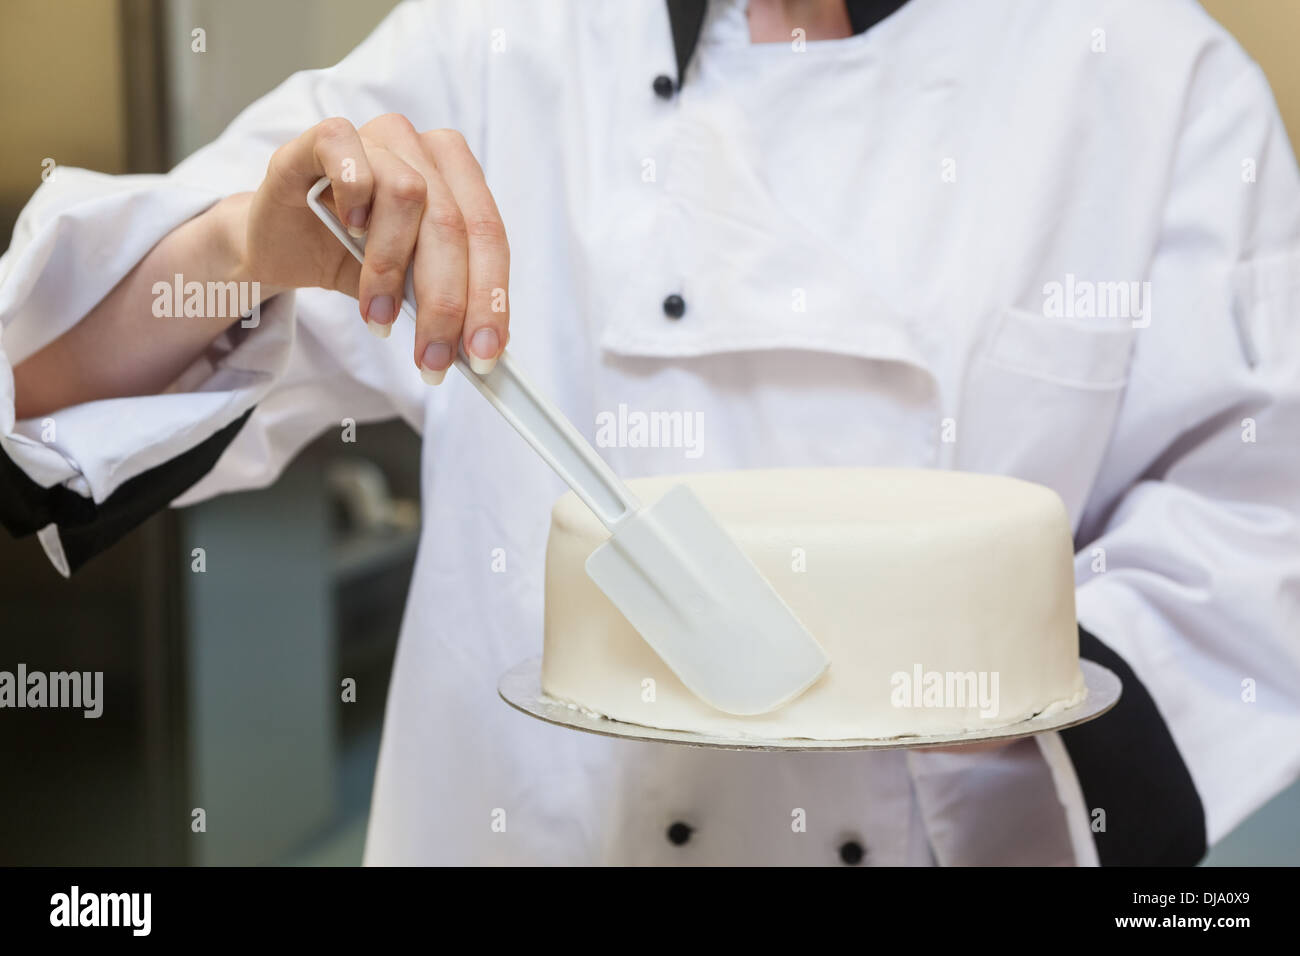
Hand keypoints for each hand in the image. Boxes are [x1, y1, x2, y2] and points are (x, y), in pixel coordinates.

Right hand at [243, 114, 509, 382]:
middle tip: (432, 358)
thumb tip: (484, 348)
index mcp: (461, 181)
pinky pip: (349, 158)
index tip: (483, 354)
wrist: (287, 243)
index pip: (489, 238)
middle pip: (453, 225)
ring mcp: (378, 139)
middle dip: (443, 303)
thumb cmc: (355, 258)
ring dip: (390, 268)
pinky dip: (354, 195)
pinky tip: (351, 231)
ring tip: (377, 315)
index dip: (489, 299)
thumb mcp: (409, 288)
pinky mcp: (324, 139)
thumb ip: (448, 303)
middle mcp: (426, 151)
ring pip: (407, 194)